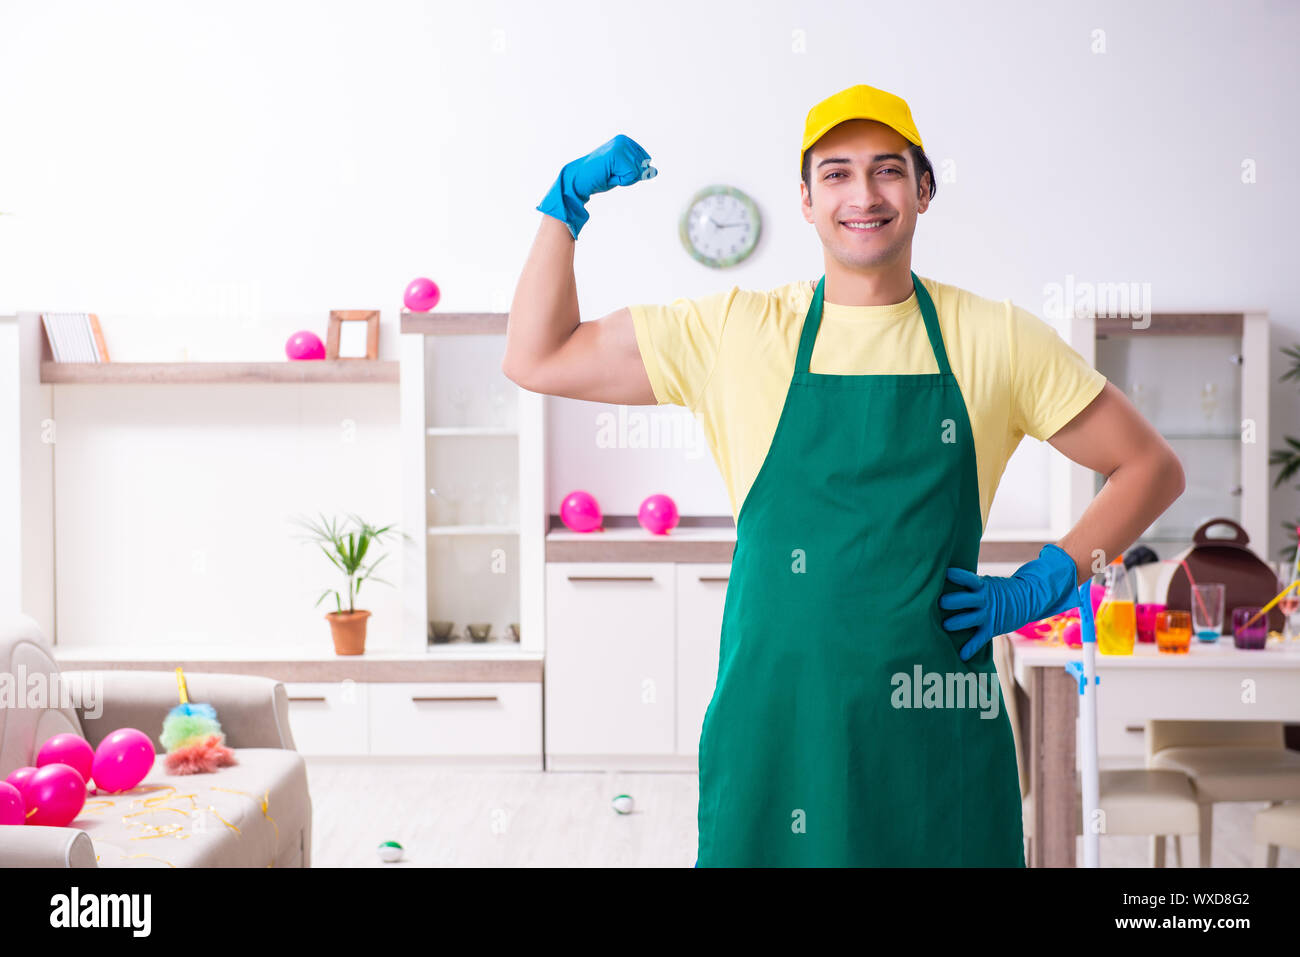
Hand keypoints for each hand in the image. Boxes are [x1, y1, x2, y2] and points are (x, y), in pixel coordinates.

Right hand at [536, 134, 657, 239]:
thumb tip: (655, 171)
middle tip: (611, 174)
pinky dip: (622, 181)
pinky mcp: (617, 154)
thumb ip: (639, 170)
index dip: (633, 173)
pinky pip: (632, 175)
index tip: (616, 171)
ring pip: (638, 171)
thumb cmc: (599, 176)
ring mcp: (620, 146)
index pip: (646, 161)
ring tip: (609, 174)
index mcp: (626, 141)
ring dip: (625, 179)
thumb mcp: (623, 173)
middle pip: (644, 166)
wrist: (580, 179)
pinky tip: (609, 175)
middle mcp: (624, 140)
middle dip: (630, 177)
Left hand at [939, 544, 1079, 660]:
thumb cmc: (996, 590)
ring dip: (957, 622)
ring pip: (969, 619)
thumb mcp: (985, 582)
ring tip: (945, 625)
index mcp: (981, 585)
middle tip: (939, 602)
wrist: (1026, 599)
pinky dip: (971, 648)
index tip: (945, 572)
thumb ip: (969, 584)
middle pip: (965, 600)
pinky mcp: (992, 628)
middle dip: (952, 601)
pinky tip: (962, 655)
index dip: (957, 575)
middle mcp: (983, 600)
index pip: (967, 578)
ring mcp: (988, 614)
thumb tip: (943, 578)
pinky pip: (980, 639)